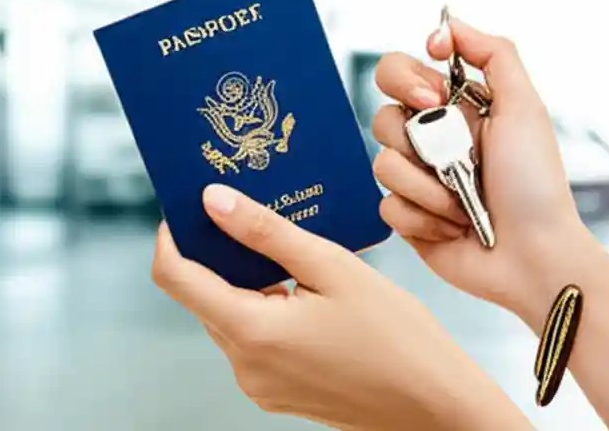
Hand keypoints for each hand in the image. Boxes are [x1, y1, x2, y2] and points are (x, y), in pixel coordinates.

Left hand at [152, 184, 528, 429]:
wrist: (437, 407)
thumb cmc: (399, 337)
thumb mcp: (332, 267)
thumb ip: (266, 232)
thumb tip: (213, 200)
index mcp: (251, 331)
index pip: (174, 276)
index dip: (171, 236)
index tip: (188, 207)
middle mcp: (243, 364)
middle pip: (202, 294)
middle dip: (218, 253)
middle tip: (251, 214)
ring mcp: (257, 383)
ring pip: (228, 314)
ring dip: (246, 281)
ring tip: (290, 254)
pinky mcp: (274, 391)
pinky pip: (252, 339)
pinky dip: (265, 308)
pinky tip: (304, 291)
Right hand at [371, 15, 593, 311]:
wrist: (533, 255)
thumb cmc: (536, 185)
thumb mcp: (525, 107)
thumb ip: (493, 54)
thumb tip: (448, 24)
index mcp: (455, 108)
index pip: (398, 71)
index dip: (405, 79)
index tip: (433, 95)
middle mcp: (431, 140)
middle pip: (381, 115)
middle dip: (415, 137)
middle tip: (447, 153)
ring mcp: (416, 179)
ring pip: (382, 163)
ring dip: (428, 186)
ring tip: (462, 202)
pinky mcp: (407, 217)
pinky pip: (386, 205)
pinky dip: (422, 217)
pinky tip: (452, 227)